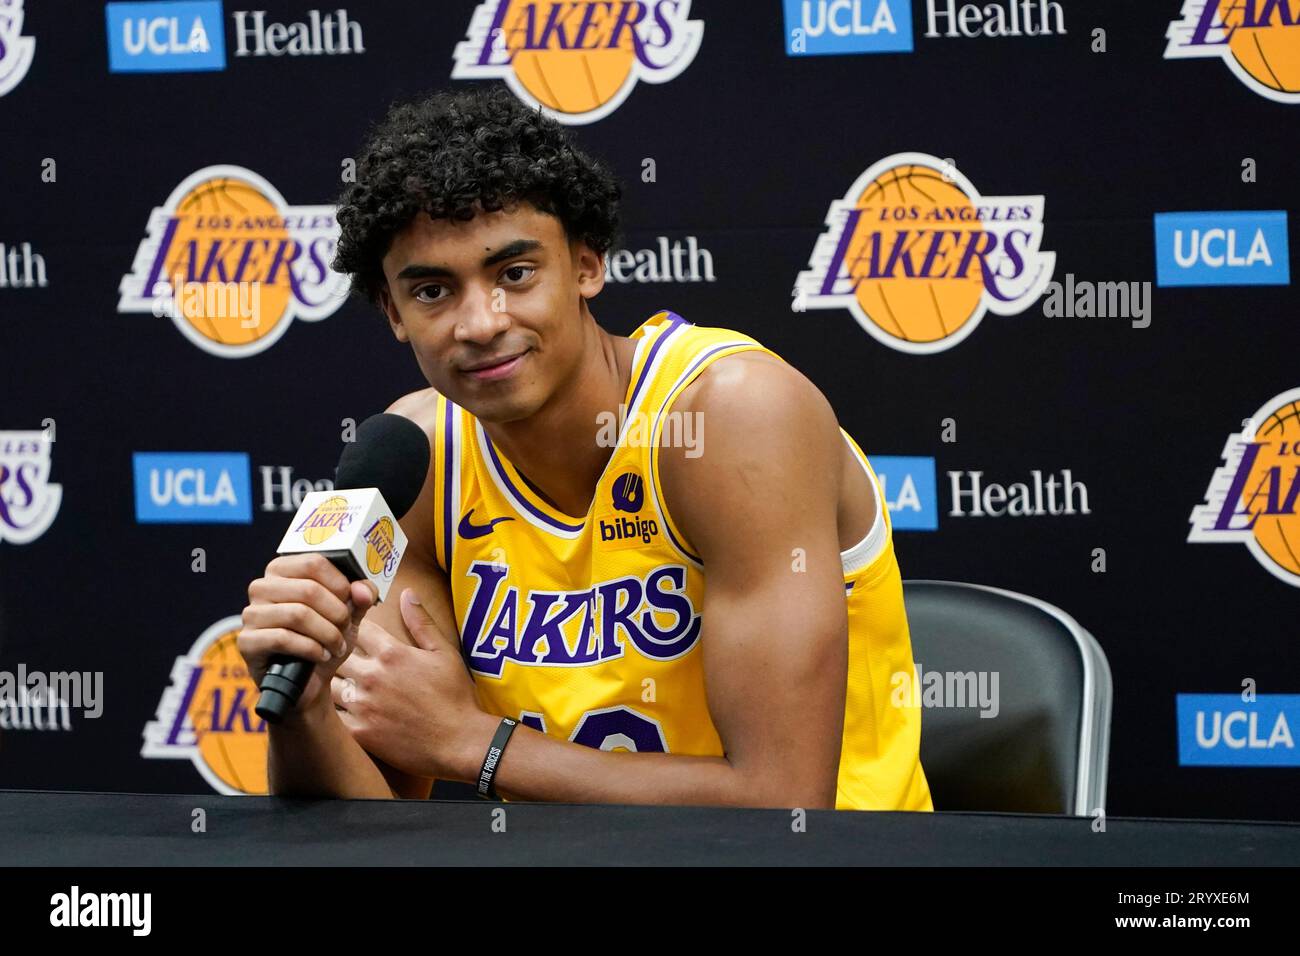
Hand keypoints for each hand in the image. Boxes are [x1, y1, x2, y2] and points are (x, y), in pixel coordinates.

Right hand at [237, 554, 378, 715]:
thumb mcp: (349, 615)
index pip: (314, 562)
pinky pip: (282, 638)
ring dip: (327, 633)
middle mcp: (261, 587)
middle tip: (346, 628)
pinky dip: (311, 648)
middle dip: (337, 612)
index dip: (340, 583)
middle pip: (308, 589)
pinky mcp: (247, 641)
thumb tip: (363, 590)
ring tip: (337, 645)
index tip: (352, 601)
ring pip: (297, 614)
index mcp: (283, 570)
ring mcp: (251, 614)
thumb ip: (359, 597)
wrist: (310, 682)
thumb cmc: (326, 640)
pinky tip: (322, 655)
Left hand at [332, 588, 492, 780]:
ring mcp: (363, 705)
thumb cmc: (455, 697)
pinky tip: (341, 710)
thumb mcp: (445, 653)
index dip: (353, 625)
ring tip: (341, 683)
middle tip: (340, 656)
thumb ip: (421, 623)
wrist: (459, 742)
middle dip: (337, 652)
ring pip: (329, 684)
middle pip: (336, 653)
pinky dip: (333, 711)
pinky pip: (332, 716)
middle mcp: (372, 676)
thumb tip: (407, 593)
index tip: (353, 629)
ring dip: (333, 681)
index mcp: (392, 653)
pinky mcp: (359, 732)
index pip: (358, 627)